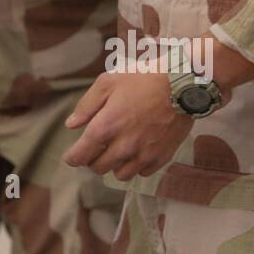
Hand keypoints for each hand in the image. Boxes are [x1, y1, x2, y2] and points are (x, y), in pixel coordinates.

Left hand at [62, 71, 192, 180]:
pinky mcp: (161, 158)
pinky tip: (137, 150)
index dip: (72, 158)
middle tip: (96, 147)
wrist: (182, 85)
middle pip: (98, 168)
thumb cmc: (142, 79)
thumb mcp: (107, 83)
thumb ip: (86, 106)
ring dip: (114, 165)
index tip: (71, 156)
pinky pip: (142, 172)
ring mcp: (143, 155)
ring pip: (120, 174)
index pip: (80, 156)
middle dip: (93, 159)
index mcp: (104, 128)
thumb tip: (72, 125)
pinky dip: (136, 165)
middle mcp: (122, 147)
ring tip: (117, 149)